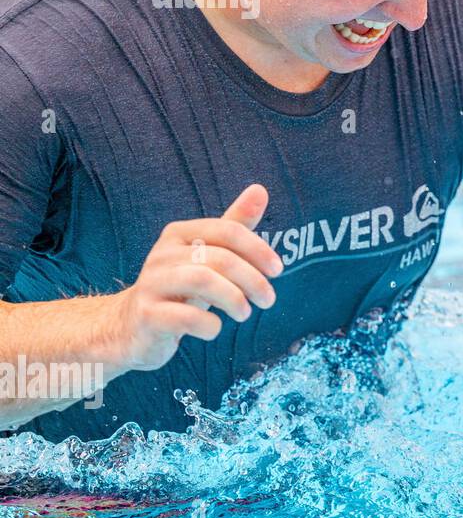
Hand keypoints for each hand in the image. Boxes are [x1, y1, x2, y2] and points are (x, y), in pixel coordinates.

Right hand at [105, 184, 282, 371]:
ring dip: (234, 299)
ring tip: (245, 313)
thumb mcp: (207, 256)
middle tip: (268, 299)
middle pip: (220, 258)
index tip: (278, 270)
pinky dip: (209, 324)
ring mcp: (151, 284)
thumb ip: (233, 226)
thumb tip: (260, 189)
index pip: (228, 231)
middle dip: (253, 280)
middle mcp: (162, 254)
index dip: (259, 250)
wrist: (131, 326)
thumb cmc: (180, 288)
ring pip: (202, 281)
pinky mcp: (146, 315)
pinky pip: (184, 317)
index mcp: (179, 234)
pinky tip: (215, 328)